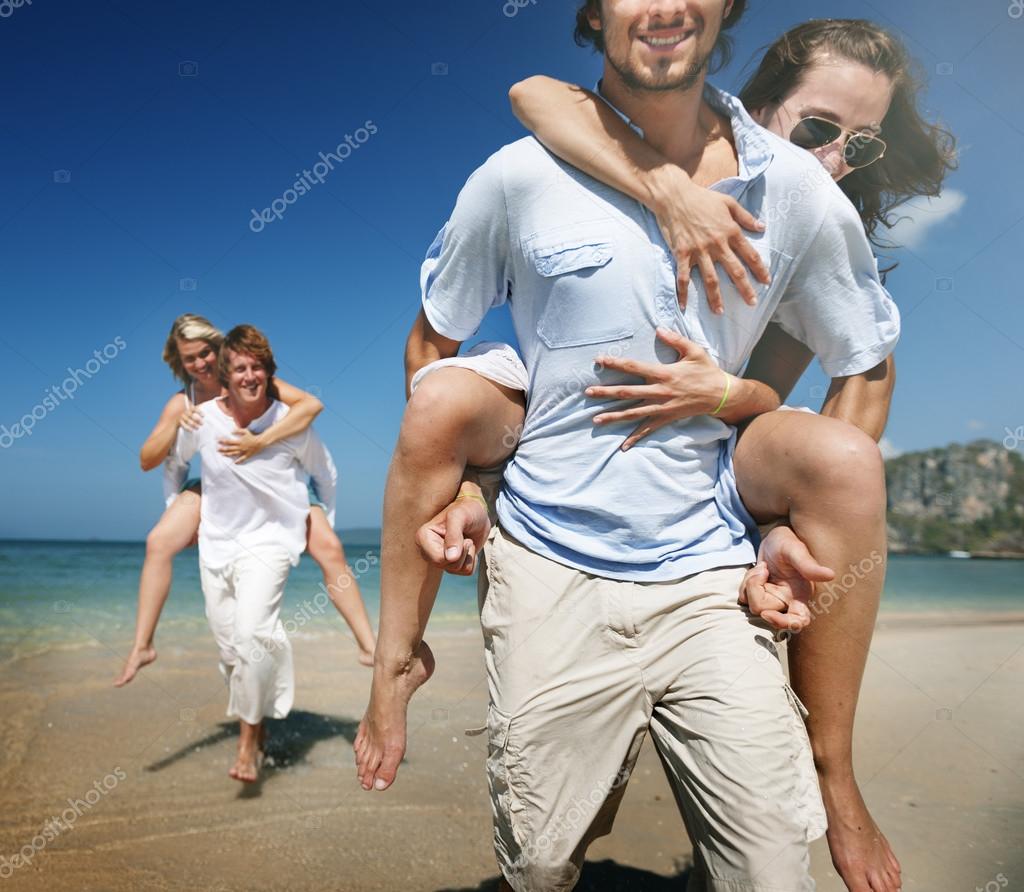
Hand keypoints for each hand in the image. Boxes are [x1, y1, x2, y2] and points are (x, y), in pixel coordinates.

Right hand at [178, 404, 203, 431]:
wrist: (181, 419)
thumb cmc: (192, 416)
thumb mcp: (195, 413)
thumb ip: (200, 413)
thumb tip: (209, 414)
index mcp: (190, 409)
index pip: (194, 409)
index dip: (199, 412)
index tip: (204, 415)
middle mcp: (186, 412)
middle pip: (192, 415)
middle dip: (198, 420)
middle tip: (202, 423)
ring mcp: (182, 417)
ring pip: (188, 421)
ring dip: (194, 425)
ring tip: (198, 428)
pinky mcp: (180, 422)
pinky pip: (184, 426)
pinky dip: (188, 429)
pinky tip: (192, 431)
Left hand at [217, 428, 263, 462]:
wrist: (260, 442)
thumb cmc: (252, 436)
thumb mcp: (245, 431)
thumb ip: (238, 431)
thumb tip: (231, 431)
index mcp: (239, 441)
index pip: (229, 442)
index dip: (223, 441)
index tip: (218, 441)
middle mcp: (240, 447)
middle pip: (229, 448)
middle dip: (223, 449)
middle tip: (217, 449)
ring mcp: (243, 452)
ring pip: (234, 454)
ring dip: (227, 454)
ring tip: (222, 454)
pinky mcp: (247, 455)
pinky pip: (242, 459)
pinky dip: (239, 461)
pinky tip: (235, 463)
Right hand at [415, 488, 490, 575]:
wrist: (477, 512)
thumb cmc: (466, 509)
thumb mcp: (460, 516)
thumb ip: (454, 535)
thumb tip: (451, 558)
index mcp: (423, 537)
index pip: (439, 559)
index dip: (456, 550)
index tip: (461, 534)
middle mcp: (427, 550)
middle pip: (447, 566)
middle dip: (463, 553)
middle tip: (465, 537)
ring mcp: (439, 558)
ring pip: (457, 570)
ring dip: (468, 555)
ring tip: (466, 539)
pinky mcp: (451, 563)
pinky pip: (466, 572)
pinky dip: (472, 559)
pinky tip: (468, 547)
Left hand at [586, 328, 729, 448]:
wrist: (722, 395)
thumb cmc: (707, 371)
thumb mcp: (694, 351)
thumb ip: (675, 339)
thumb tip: (658, 329)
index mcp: (663, 373)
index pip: (634, 367)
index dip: (616, 364)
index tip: (599, 361)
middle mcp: (659, 392)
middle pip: (627, 393)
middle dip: (606, 393)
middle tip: (587, 393)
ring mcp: (662, 407)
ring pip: (633, 413)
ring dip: (613, 416)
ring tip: (595, 419)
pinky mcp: (667, 418)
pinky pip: (648, 429)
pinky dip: (635, 438)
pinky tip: (623, 446)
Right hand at [648, 166, 770, 312]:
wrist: (675, 196)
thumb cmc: (702, 198)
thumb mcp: (729, 202)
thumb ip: (746, 217)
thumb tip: (762, 227)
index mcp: (730, 231)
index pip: (750, 255)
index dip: (760, 270)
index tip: (766, 282)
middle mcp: (717, 244)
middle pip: (734, 271)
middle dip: (744, 289)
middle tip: (751, 303)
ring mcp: (699, 251)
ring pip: (710, 279)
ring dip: (716, 297)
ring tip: (720, 311)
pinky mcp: (682, 254)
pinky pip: (683, 277)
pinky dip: (683, 293)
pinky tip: (684, 306)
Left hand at [738, 525, 834, 631]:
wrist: (776, 538)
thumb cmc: (789, 541)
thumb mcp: (796, 550)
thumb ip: (809, 565)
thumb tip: (830, 575)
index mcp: (800, 596)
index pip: (797, 622)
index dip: (782, 623)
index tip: (766, 614)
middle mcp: (787, 601)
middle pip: (763, 610)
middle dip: (755, 589)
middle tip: (762, 569)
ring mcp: (772, 599)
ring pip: (752, 604)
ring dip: (750, 584)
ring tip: (762, 568)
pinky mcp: (760, 594)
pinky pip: (745, 597)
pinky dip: (745, 584)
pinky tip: (757, 571)